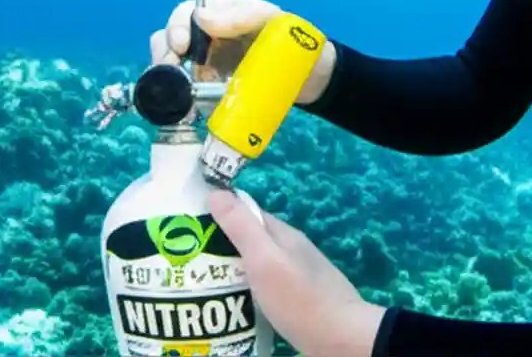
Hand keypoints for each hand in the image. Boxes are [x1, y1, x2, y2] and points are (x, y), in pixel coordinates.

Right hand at [149, 0, 335, 104]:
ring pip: (171, 66)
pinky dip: (183, 100)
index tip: (181, 48)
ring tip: (179, 93)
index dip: (176, 28)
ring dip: (168, 79)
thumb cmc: (293, 42)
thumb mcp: (272, 21)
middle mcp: (206, 36)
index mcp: (219, 13)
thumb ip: (240, 16)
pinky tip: (190, 109)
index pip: (185, 13)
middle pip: (169, 39)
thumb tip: (200, 18)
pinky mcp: (208, 88)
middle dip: (164, 55)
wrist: (310, 79)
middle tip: (171, 74)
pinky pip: (187, 92)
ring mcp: (205, 63)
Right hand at [208, 189, 387, 356]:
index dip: (219, 215)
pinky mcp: (299, 299)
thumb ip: (242, 227)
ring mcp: (298, 275)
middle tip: (191, 261)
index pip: (246, 213)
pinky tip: (236, 303)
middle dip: (222, 246)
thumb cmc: (299, 297)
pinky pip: (266, 287)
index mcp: (283, 234)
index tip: (189, 227)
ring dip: (234, 270)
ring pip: (259, 265)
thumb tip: (216, 193)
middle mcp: (292, 250)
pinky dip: (248, 290)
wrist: (342, 338)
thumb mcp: (265, 260)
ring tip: (205, 284)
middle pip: (251, 239)